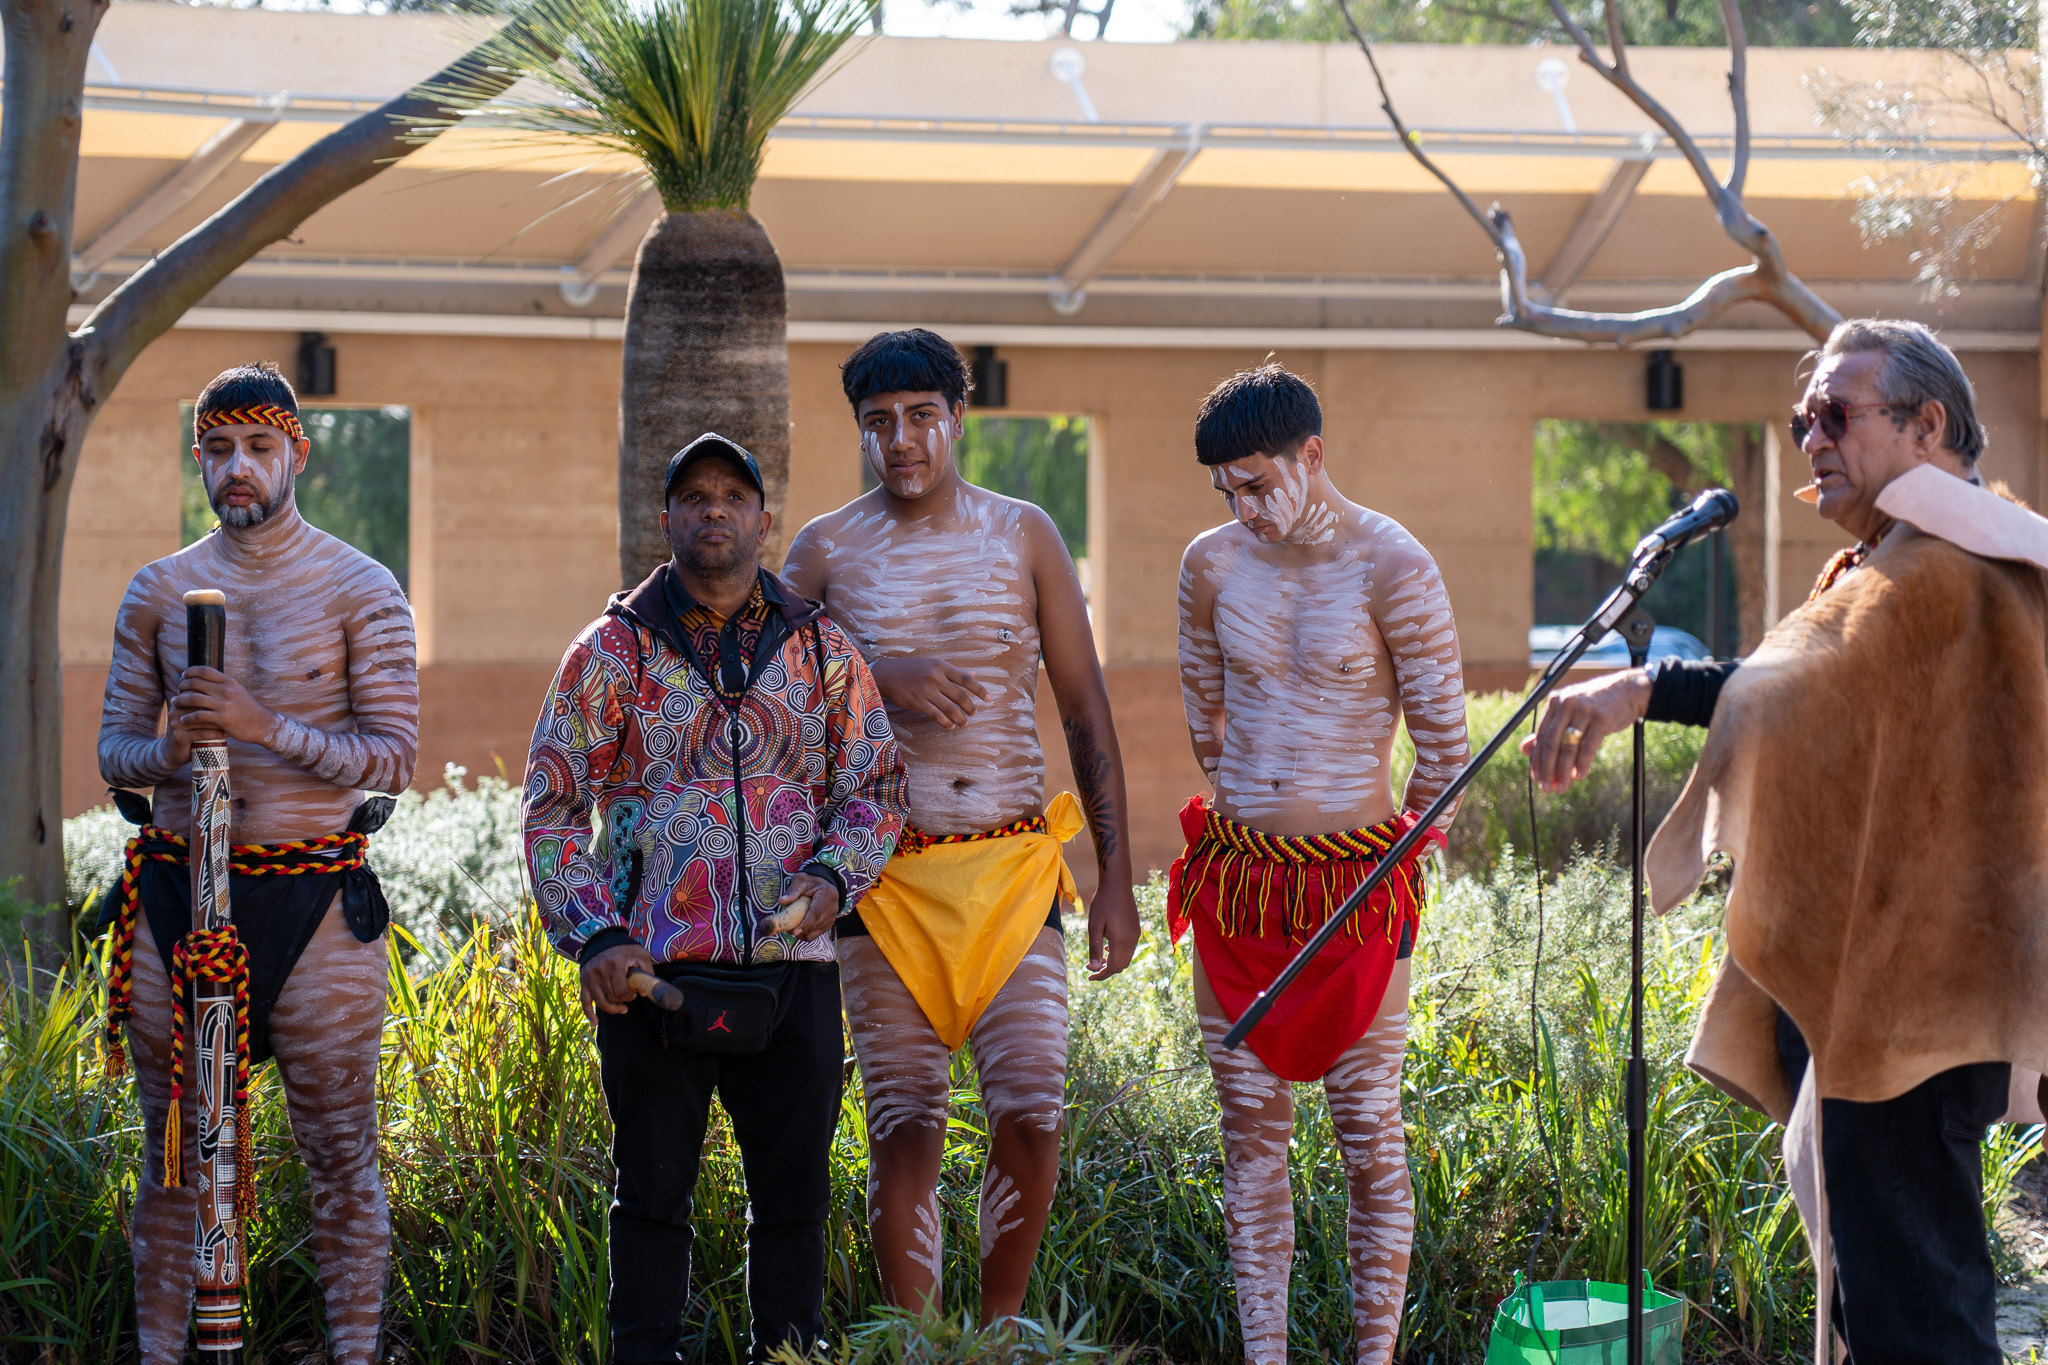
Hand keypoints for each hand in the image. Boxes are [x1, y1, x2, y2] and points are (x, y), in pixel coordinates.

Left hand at [170, 666, 277, 747]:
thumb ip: (222, 685)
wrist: (263, 724)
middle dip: (182, 686)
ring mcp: (224, 705)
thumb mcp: (238, 691)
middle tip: (177, 691)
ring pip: (193, 699)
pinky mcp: (221, 719)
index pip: (204, 670)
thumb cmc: (248, 709)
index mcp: (229, 682)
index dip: (190, 672)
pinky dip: (187, 717)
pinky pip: (198, 715)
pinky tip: (183, 719)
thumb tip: (205, 680)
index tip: (183, 676)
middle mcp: (226, 690)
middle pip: (195, 683)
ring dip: (180, 701)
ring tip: (175, 703)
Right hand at [581, 942, 655, 1017]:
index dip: (630, 996)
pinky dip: (589, 1013)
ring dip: (612, 1009)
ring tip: (622, 1009)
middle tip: (629, 996)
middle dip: (623, 1001)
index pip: (622, 991)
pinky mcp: (584, 981)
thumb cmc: (624, 948)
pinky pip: (585, 1001)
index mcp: (615, 964)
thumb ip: (647, 971)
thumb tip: (643, 993)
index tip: (634, 993)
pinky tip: (595, 1022)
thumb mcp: (640, 954)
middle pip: (612, 998)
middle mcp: (600, 971)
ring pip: (600, 1002)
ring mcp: (590, 977)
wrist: (602, 940)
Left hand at [771, 871, 840, 940]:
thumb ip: (792, 890)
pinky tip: (798, 927)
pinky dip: (805, 934)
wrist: (823, 884)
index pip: (816, 913)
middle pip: (815, 925)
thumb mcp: (801, 880)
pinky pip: (815, 934)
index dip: (805, 923)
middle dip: (800, 930)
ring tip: (791, 926)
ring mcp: (831, 918)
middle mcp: (833, 908)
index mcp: (827, 894)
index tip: (794, 931)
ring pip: (815, 932)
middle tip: (786, 928)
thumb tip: (781, 901)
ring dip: (802, 933)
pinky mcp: (828, 924)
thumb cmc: (810, 881)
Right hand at [870, 656, 989, 729]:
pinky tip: (950, 726)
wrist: (886, 674)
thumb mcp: (932, 665)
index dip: (980, 690)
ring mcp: (926, 690)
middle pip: (960, 696)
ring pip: (950, 708)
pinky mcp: (917, 702)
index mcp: (941, 666)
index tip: (989, 699)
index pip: (966, 679)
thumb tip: (974, 675)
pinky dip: (946, 723)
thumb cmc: (911, 669)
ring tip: (964, 723)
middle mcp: (935, 677)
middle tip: (974, 713)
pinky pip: (937, 716)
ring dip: (960, 718)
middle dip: (970, 707)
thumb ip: (953, 672)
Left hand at [1085, 879, 1140, 980]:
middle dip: (1107, 970)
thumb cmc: (1102, 903)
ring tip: (1098, 958)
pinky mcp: (1136, 928)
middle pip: (1122, 965)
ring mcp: (1136, 934)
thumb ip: (1095, 947)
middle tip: (1091, 966)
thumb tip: (1094, 968)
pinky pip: (1129, 948)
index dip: (1101, 975)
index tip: (1089, 976)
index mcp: (1122, 940)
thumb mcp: (1094, 926)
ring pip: (1126, 957)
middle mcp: (1132, 939)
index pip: (1113, 967)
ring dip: (1113, 961)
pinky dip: (1119, 952)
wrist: (1117, 883)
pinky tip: (1108, 946)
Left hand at [1521, 668, 1653, 792]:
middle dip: (1548, 769)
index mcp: (1555, 702)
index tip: (1536, 778)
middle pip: (1552, 742)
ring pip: (1569, 746)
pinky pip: (1588, 745)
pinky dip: (1582, 763)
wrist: (1627, 691)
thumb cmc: (1595, 706)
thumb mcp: (1570, 714)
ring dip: (1564, 770)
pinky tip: (1579, 775)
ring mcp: (1584, 709)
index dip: (1538, 759)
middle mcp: (1566, 703)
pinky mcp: (1602, 717)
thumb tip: (1524, 749)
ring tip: (1562, 786)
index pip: (1541, 736)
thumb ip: (1549, 730)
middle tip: (1547, 788)